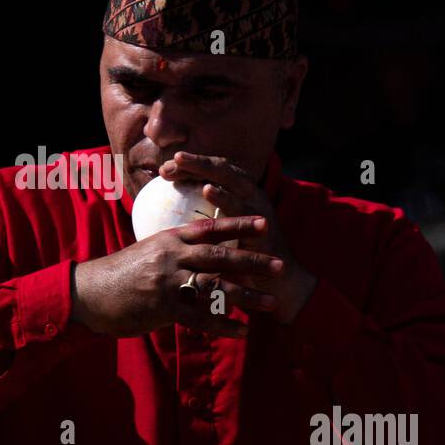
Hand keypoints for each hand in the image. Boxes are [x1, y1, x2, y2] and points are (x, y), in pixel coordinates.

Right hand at [71, 215, 284, 337]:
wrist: (89, 292)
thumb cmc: (119, 273)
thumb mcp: (147, 251)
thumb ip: (174, 251)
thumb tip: (197, 250)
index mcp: (169, 239)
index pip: (210, 227)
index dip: (239, 224)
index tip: (264, 223)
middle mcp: (172, 256)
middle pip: (220, 256)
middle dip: (252, 260)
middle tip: (280, 264)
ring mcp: (168, 282)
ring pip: (215, 287)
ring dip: (246, 295)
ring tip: (271, 302)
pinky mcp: (163, 307)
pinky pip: (200, 318)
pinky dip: (223, 325)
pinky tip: (242, 331)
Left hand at [159, 151, 317, 323]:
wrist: (279, 286)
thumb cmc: (245, 265)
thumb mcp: (223, 241)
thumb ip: (204, 228)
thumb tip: (171, 225)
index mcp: (242, 198)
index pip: (216, 174)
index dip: (193, 166)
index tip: (165, 169)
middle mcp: (252, 197)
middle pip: (223, 169)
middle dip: (197, 161)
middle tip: (172, 159)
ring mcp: (259, 209)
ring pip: (232, 180)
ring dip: (206, 168)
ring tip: (182, 162)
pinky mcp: (264, 225)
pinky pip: (242, 208)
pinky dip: (225, 195)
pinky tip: (208, 189)